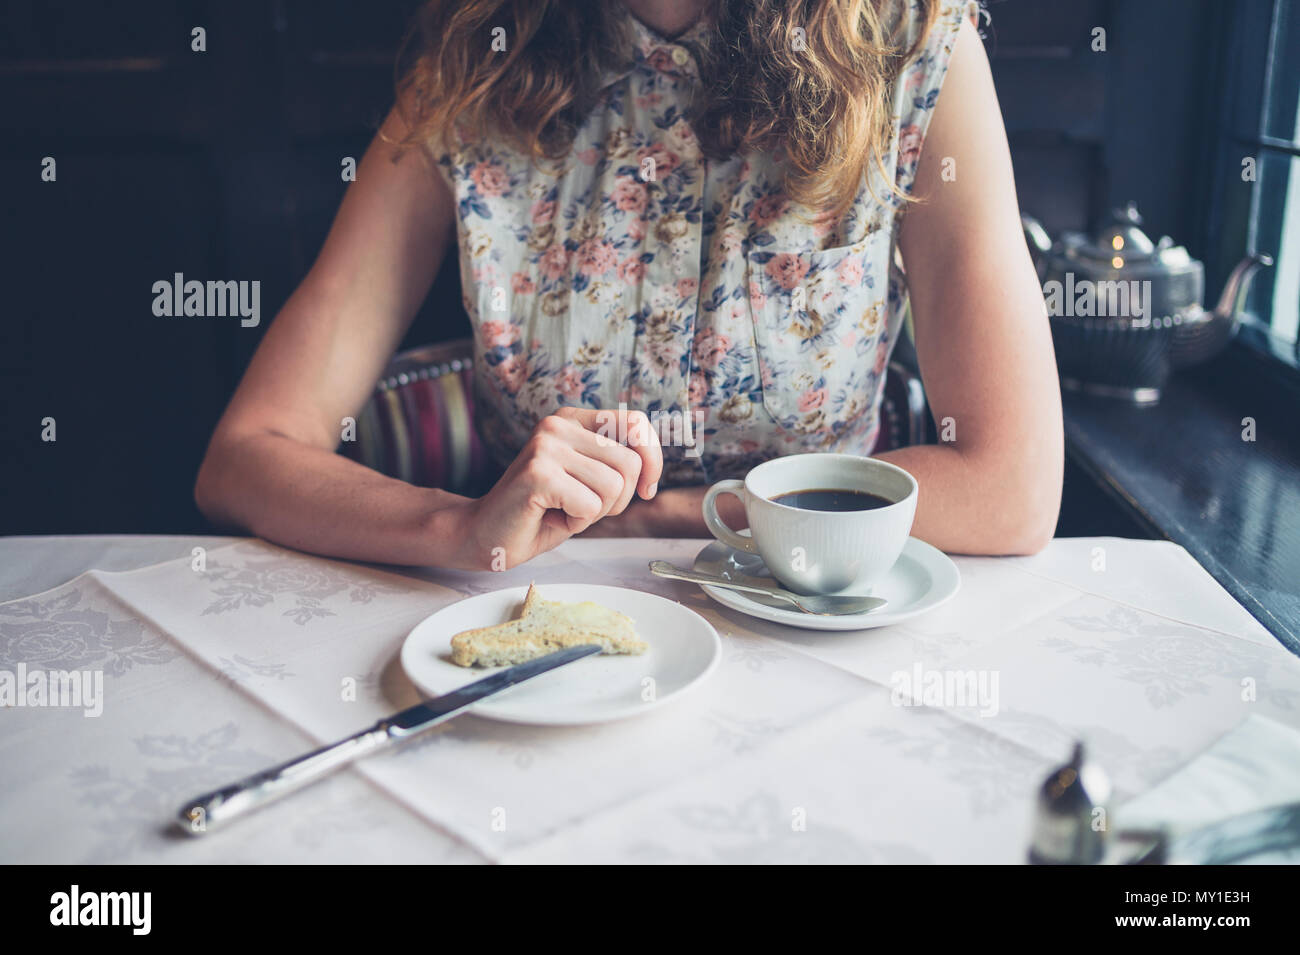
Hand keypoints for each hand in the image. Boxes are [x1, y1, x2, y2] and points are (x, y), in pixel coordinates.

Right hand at [455, 406, 662, 567]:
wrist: (487, 534)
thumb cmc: (541, 512)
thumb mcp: (587, 481)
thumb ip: (616, 465)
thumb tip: (651, 467)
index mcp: (572, 420)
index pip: (637, 422)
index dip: (653, 459)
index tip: (645, 489)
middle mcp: (558, 425)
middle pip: (631, 463)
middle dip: (619, 499)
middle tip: (584, 507)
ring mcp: (546, 446)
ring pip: (614, 486)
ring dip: (596, 512)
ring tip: (564, 510)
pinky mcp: (538, 473)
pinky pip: (590, 505)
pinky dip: (578, 521)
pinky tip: (551, 517)